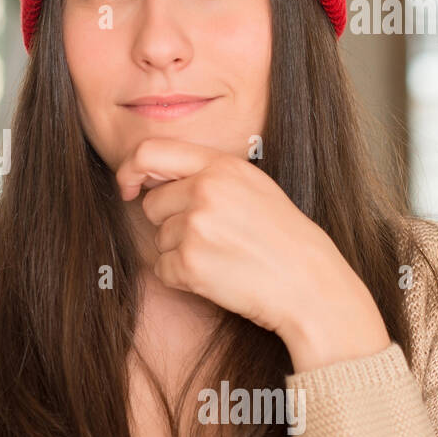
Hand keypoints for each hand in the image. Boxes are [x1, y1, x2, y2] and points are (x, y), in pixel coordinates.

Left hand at [115, 138, 390, 368]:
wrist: (309, 285)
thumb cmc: (281, 238)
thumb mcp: (251, 186)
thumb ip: (205, 174)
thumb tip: (149, 175)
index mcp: (221, 166)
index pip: (149, 151)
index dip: (130, 169)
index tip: (128, 187)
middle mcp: (205, 190)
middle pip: (151, 204)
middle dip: (170, 221)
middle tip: (211, 237)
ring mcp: (196, 226)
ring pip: (159, 238)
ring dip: (180, 251)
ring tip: (223, 256)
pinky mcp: (189, 263)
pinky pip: (161, 269)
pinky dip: (181, 277)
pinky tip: (216, 276)